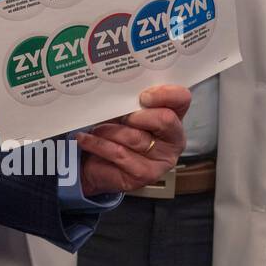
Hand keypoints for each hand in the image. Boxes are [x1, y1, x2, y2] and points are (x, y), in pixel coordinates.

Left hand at [76, 84, 190, 195]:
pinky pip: (119, 153)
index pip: (181, 99)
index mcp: (173, 115)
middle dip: (136, 115)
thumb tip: (116, 91)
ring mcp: (162, 159)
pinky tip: (85, 139)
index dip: (165, 94)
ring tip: (96, 129)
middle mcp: (173, 139)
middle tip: (117, 116)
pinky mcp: (145, 174)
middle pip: (165, 119)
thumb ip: (128, 101)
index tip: (143, 96)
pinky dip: (97, 144)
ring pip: (135, 137)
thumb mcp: (122, 111)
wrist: (95, 162)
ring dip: (109, 130)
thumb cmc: (114, 130)